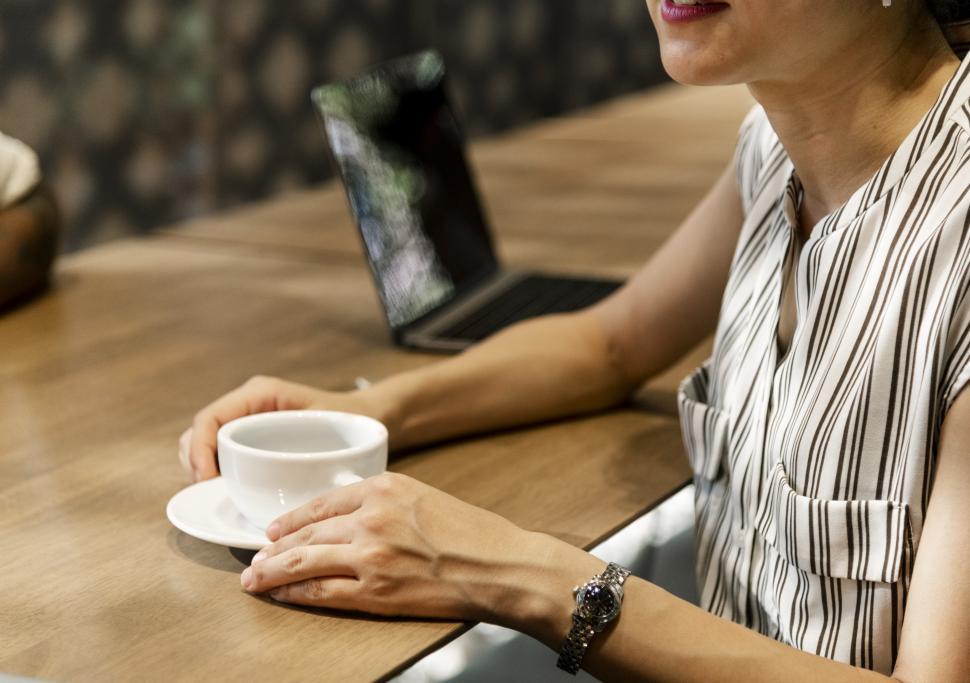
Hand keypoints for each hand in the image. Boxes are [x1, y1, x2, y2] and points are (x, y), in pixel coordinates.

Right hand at [178, 375, 392, 481]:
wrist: (362, 417)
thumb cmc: (350, 420)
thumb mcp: (334, 430)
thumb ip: (327, 453)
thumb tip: (327, 483)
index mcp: (261, 394)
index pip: (211, 418)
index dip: (200, 449)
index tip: (207, 480)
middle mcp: (247, 405)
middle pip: (199, 431)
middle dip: (194, 461)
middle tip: (207, 492)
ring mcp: (244, 422)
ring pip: (202, 443)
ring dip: (199, 468)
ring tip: (214, 494)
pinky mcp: (247, 440)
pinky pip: (217, 454)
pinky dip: (212, 472)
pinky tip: (225, 492)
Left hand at [239, 472, 597, 634]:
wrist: (502, 566)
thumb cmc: (473, 534)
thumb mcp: (424, 497)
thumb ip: (384, 502)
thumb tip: (348, 517)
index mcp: (385, 487)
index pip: (322, 502)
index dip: (291, 520)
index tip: (273, 530)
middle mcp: (372, 517)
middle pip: (306, 533)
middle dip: (273, 548)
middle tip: (254, 558)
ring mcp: (371, 555)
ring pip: (305, 562)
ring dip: (273, 572)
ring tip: (254, 579)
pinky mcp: (376, 590)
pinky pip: (322, 592)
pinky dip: (297, 594)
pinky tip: (282, 596)